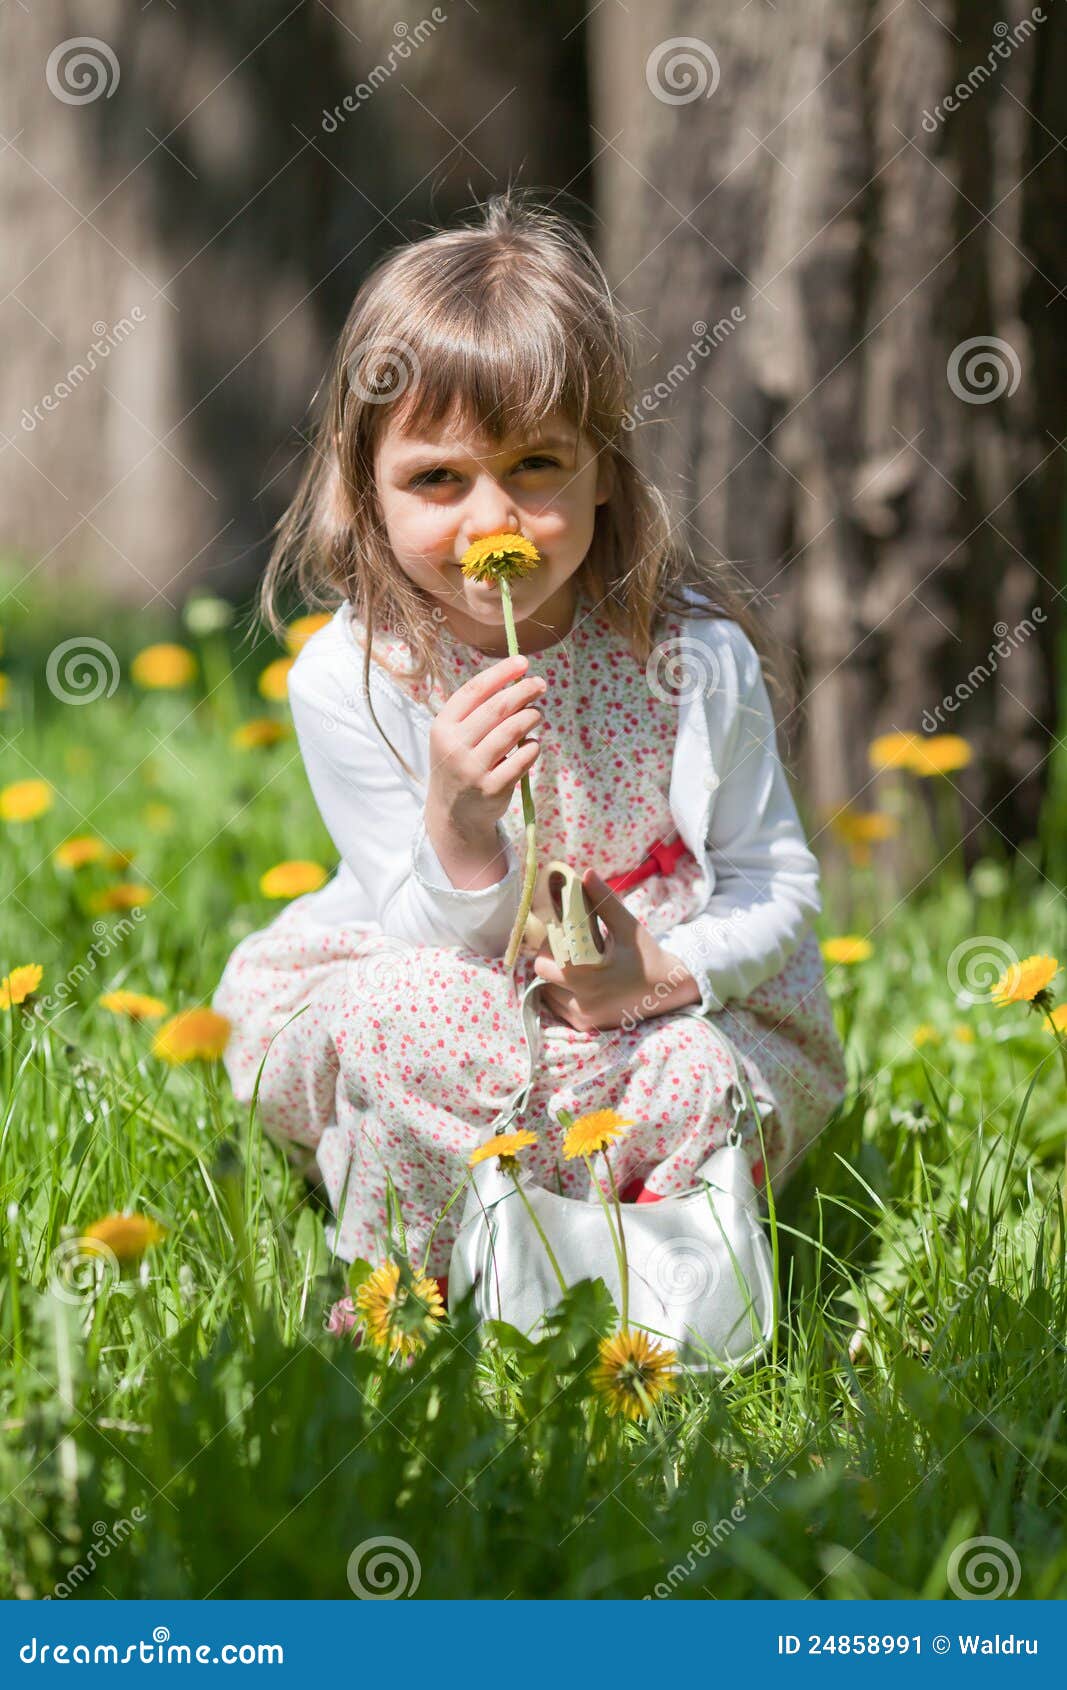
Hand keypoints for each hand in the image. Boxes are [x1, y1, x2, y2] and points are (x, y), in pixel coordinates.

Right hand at [426, 652, 545, 839]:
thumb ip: (478, 711)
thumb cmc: (459, 763)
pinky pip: (523, 758)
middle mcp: (455, 746)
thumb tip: (517, 680)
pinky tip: (531, 745)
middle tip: (540, 685)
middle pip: (498, 708)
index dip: (501, 673)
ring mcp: (473, 769)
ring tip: (536, 714)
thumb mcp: (455, 736)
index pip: (475, 690)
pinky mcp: (493, 788)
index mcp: (443, 727)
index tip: (523, 662)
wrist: (453, 813)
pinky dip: (533, 747)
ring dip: (531, 717)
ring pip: (513, 730)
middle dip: (524, 691)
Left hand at [532, 868, 701, 1031]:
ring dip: (554, 980)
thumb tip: (585, 873)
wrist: (668, 989)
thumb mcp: (628, 926)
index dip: (548, 947)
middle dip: (550, 962)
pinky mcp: (586, 1026)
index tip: (560, 938)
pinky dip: (563, 995)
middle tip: (567, 951)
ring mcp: (583, 1017)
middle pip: (543, 978)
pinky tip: (579, 983)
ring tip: (574, 966)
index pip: (544, 962)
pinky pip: (559, 1009)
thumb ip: (604, 900)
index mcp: (587, 976)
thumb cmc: (647, 955)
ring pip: (548, 995)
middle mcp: (582, 1001)